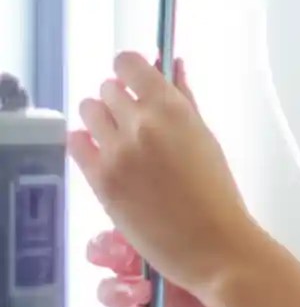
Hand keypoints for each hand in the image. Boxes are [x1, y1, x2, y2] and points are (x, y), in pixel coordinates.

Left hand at [68, 51, 262, 300]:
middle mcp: (140, 125)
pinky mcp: (100, 179)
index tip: (135, 80)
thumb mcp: (205, 137)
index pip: (128, 64)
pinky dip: (87, 143)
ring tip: (119, 139)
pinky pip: (76, 143)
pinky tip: (106, 154)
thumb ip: (184, 98)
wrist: (212, 243)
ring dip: (101, 119)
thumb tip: (171, 64)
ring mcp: (117, 152)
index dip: (130, 70)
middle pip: (107, 89)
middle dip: (119, 99)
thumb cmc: (217, 192)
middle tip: (134, 120)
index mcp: (172, 109)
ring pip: (88, 111)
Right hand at [89, 228, 287, 306]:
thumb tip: (163, 213)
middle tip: (121, 257)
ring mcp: (146, 297)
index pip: (129, 225)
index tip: (126, 228)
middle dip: (105, 253)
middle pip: (109, 253)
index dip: (121, 225)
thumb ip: (187, 231)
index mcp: (164, 240)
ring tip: (141, 292)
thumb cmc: (239, 281)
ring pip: (111, 288)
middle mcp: (151, 266)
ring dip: (118, 289)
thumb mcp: (215, 248)